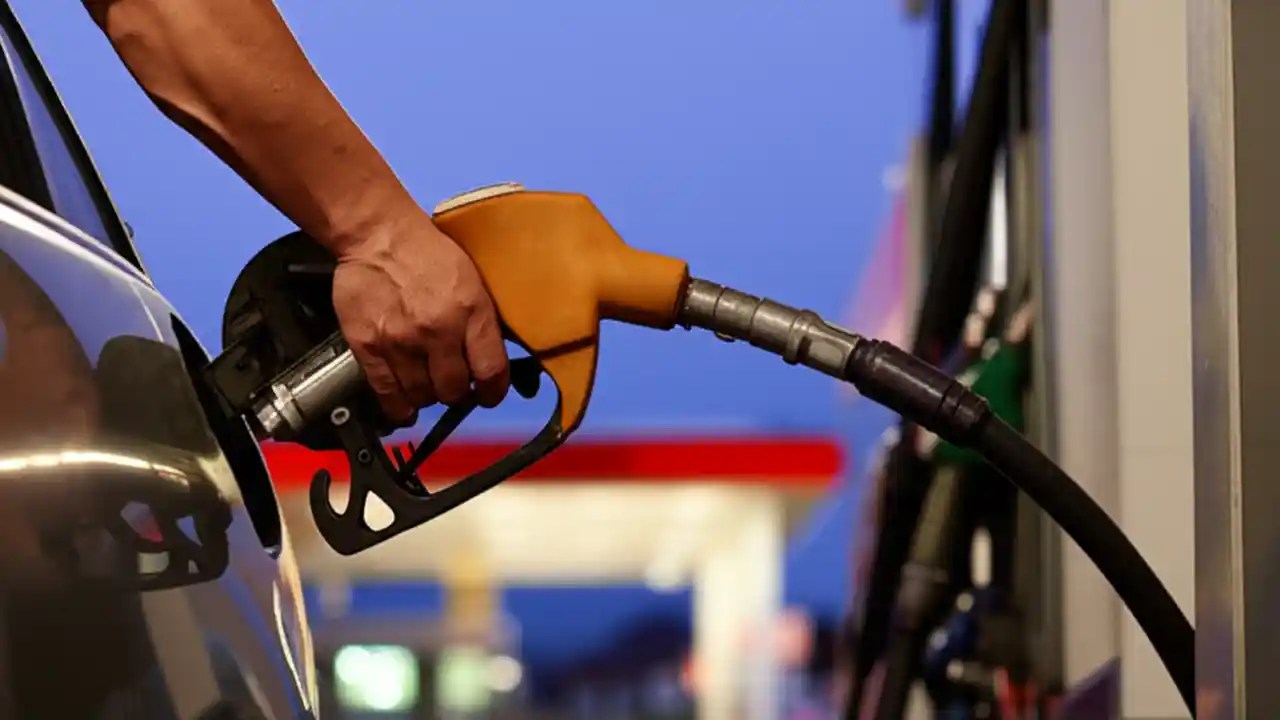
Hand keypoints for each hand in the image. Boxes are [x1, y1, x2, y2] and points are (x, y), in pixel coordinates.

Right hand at [330, 210, 509, 423]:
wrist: (378, 234)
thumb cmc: (428, 253)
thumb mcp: (473, 281)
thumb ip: (482, 322)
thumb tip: (490, 361)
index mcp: (471, 311)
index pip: (491, 371)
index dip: (493, 392)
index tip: (489, 395)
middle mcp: (437, 330)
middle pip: (454, 390)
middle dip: (458, 392)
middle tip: (453, 384)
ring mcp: (400, 341)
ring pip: (423, 395)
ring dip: (428, 395)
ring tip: (427, 384)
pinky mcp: (368, 346)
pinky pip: (388, 393)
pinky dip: (399, 406)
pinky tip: (405, 404)